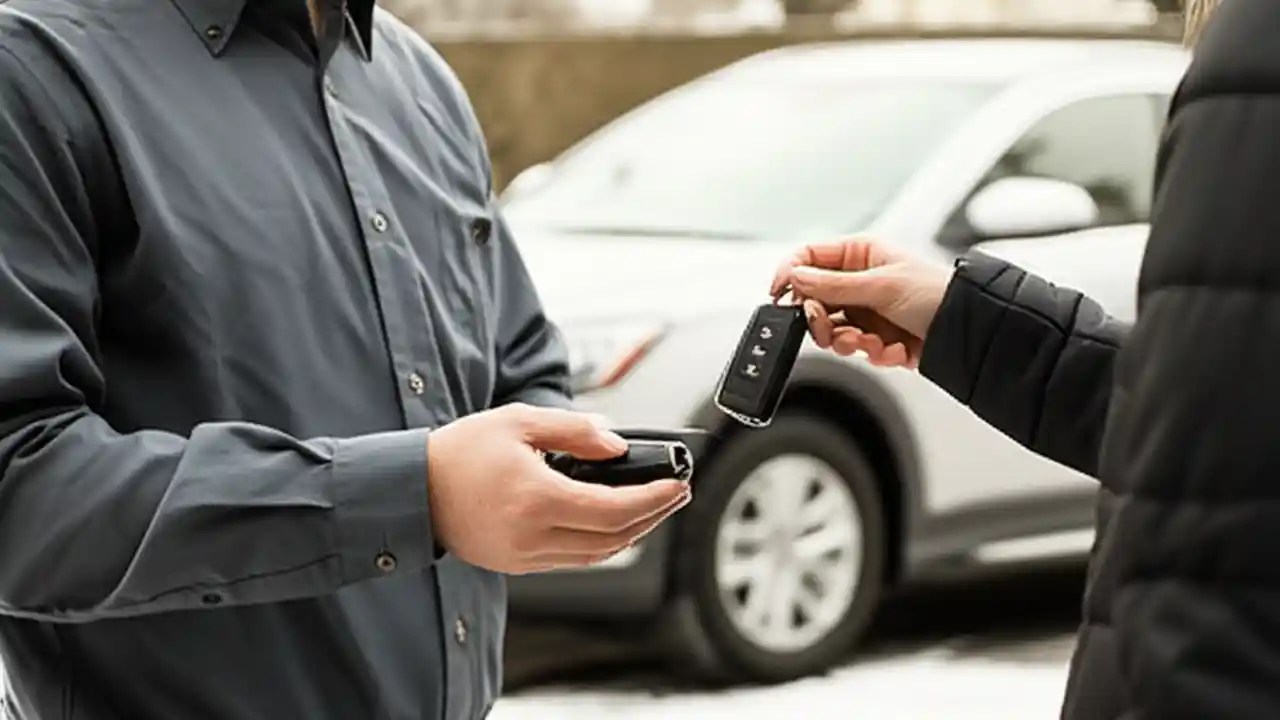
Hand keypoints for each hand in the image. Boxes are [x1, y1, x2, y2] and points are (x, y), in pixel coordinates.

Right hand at [426, 404, 690, 574]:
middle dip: (654, 516)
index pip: (614, 509)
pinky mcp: (517, 565)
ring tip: (653, 506)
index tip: (678, 484)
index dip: (654, 499)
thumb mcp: (519, 421)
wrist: (413, 489)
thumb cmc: (459, 452)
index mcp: (535, 499)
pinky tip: (614, 521)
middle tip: (676, 494)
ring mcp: (524, 556)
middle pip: (615, 538)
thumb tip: (616, 446)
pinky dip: (602, 542)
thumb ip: (574, 431)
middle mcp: (532, 536)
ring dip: (632, 533)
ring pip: (597, 554)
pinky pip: (573, 559)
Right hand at [771, 237, 952, 368]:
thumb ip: (832, 285)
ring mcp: (867, 310)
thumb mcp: (881, 285)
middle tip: (829, 328)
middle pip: (814, 300)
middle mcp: (860, 281)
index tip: (780, 293)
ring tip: (868, 343)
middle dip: (822, 320)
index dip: (792, 273)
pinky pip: (854, 348)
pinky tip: (892, 347)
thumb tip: (796, 277)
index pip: (810, 257)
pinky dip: (871, 352)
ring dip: (847, 341)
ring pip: (831, 329)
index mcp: (861, 254)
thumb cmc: (939, 294)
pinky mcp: (875, 337)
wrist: (970, 333)